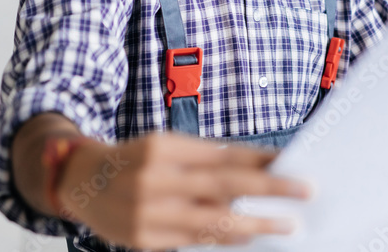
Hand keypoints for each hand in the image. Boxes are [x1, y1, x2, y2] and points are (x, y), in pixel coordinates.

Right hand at [55, 131, 309, 249]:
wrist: (82, 183)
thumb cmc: (136, 161)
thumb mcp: (168, 147)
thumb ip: (207, 158)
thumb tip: (259, 167)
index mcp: (164, 148)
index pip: (223, 154)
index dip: (260, 160)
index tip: (293, 162)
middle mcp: (155, 179)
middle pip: (224, 184)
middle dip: (269, 188)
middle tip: (305, 190)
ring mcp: (149, 213)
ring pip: (214, 221)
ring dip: (255, 223)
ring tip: (286, 223)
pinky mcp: (145, 241)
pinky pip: (195, 241)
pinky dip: (226, 239)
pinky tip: (250, 237)